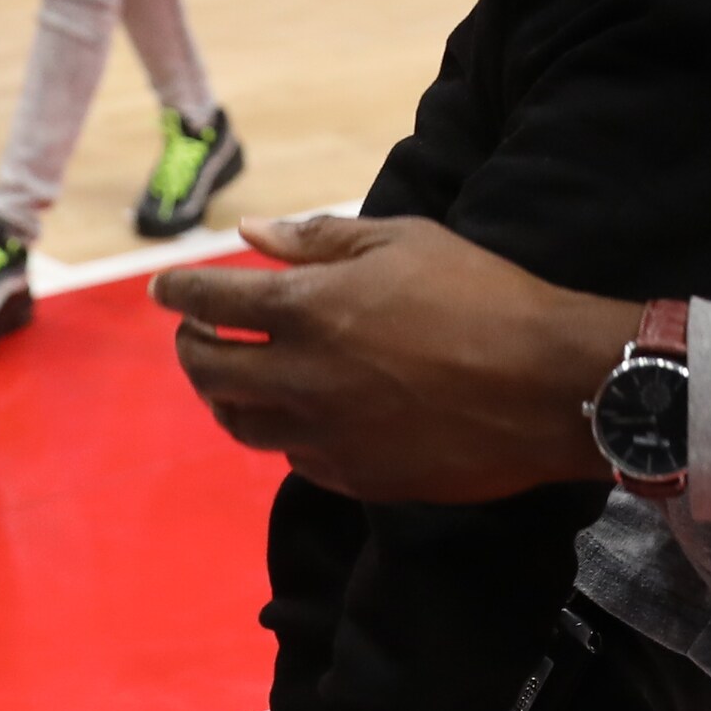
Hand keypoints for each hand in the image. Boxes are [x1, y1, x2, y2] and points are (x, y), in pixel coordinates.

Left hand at [160, 213, 627, 501]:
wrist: (546, 384)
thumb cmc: (480, 294)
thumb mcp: (402, 241)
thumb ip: (317, 240)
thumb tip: (250, 233)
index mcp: (306, 309)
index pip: (211, 300)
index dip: (178, 293)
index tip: (164, 290)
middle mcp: (299, 378)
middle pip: (208, 370)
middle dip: (190, 347)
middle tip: (196, 334)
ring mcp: (324, 435)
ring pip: (242, 424)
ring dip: (226, 396)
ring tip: (233, 379)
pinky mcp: (355, 476)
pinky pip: (294, 458)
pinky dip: (282, 433)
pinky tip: (297, 416)